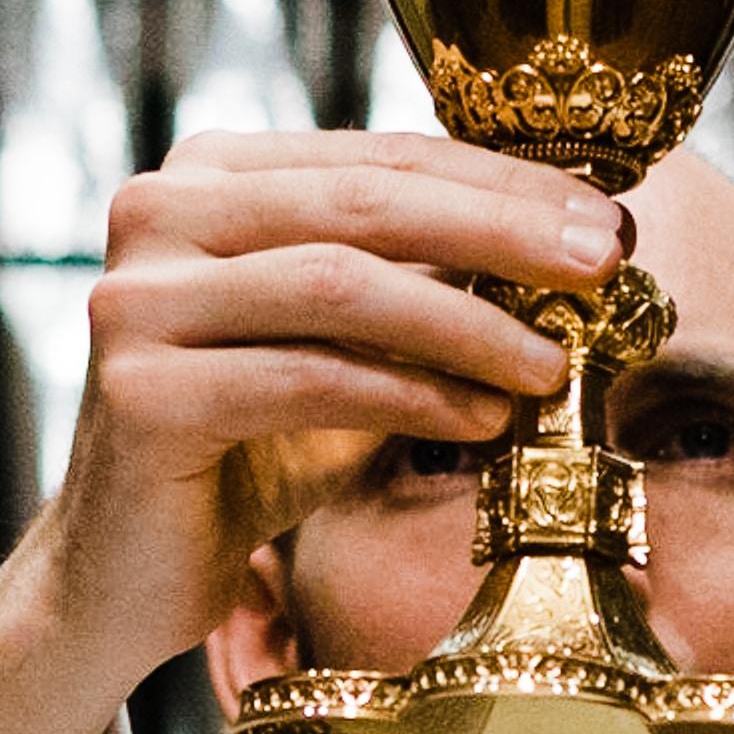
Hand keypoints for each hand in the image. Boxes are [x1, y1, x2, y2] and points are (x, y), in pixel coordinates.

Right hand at [0, 131, 621, 733]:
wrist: (125, 576)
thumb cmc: (251, 451)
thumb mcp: (348, 345)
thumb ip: (423, 282)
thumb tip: (572, 244)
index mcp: (207, 176)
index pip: (380, 157)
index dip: (503, 182)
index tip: (608, 218)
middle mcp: (155, 214)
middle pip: (364, 202)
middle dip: (501, 229)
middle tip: (605, 262)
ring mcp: (134, 300)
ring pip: (337, 284)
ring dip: (466, 323)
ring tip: (552, 364)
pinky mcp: (139, 394)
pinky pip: (305, 378)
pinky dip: (408, 395)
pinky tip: (482, 419)